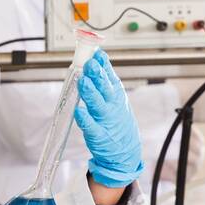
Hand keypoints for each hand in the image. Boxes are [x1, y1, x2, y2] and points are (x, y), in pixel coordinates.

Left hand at [76, 49, 145, 187]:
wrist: (125, 151)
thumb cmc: (117, 120)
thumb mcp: (116, 98)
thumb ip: (106, 79)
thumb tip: (97, 57)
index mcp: (116, 95)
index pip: (109, 77)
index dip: (103, 65)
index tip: (96, 54)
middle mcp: (112, 106)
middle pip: (104, 89)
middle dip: (97, 76)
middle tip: (90, 64)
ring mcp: (105, 121)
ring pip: (97, 105)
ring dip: (90, 93)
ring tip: (83, 81)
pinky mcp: (98, 136)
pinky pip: (91, 127)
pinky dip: (85, 119)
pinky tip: (79, 111)